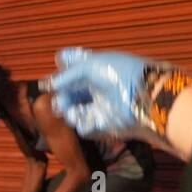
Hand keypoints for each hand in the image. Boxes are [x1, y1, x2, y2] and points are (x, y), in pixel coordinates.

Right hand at [42, 47, 176, 147]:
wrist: (141, 96)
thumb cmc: (118, 74)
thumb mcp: (90, 65)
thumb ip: (68, 74)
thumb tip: (49, 85)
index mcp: (97, 68)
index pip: (74, 68)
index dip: (62, 70)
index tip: (52, 77)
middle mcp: (97, 86)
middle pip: (71, 91)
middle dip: (62, 95)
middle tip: (59, 99)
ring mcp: (99, 105)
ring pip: (74, 109)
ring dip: (68, 110)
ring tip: (68, 110)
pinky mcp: (103, 124)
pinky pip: (85, 126)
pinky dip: (81, 123)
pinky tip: (82, 119)